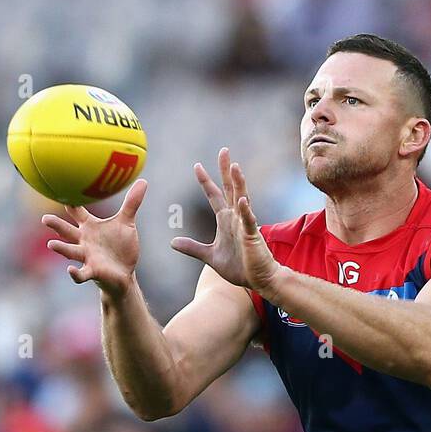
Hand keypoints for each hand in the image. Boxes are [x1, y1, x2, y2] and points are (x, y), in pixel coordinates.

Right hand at [42, 179, 146, 298]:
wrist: (125, 273)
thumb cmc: (121, 247)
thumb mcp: (127, 223)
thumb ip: (132, 203)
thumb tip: (143, 181)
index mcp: (90, 227)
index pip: (76, 211)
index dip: (69, 200)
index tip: (59, 188)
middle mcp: (84, 241)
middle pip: (67, 231)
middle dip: (56, 225)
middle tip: (44, 218)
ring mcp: (87, 256)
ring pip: (71, 251)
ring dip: (61, 248)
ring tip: (51, 245)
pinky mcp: (93, 271)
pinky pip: (82, 273)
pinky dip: (76, 273)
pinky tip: (70, 270)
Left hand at [171, 149, 280, 297]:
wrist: (258, 280)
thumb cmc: (239, 267)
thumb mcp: (209, 257)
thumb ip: (192, 248)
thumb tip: (172, 242)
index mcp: (225, 220)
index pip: (214, 195)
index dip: (206, 181)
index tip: (197, 166)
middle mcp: (235, 217)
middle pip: (230, 188)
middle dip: (226, 170)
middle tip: (223, 150)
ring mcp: (245, 225)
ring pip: (242, 198)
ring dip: (238, 183)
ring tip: (235, 166)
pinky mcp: (253, 236)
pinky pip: (249, 221)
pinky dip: (245, 211)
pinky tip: (242, 201)